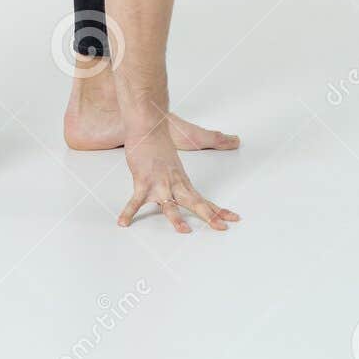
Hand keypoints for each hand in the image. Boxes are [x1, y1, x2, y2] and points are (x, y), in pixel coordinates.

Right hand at [118, 129, 239, 233]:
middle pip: (194, 203)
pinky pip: (136, 200)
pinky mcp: (142, 180)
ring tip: (184, 231)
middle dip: (208, 216)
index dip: (218, 210)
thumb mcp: (174, 165)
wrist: (148, 127)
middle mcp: (174, 184)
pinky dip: (129, 211)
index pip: (204, 199)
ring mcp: (159, 183)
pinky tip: (124, 222)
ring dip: (177, 218)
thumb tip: (182, 190)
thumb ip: (178, 181)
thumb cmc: (159, 145)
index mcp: (183, 182)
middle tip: (221, 228)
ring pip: (169, 204)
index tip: (234, 220)